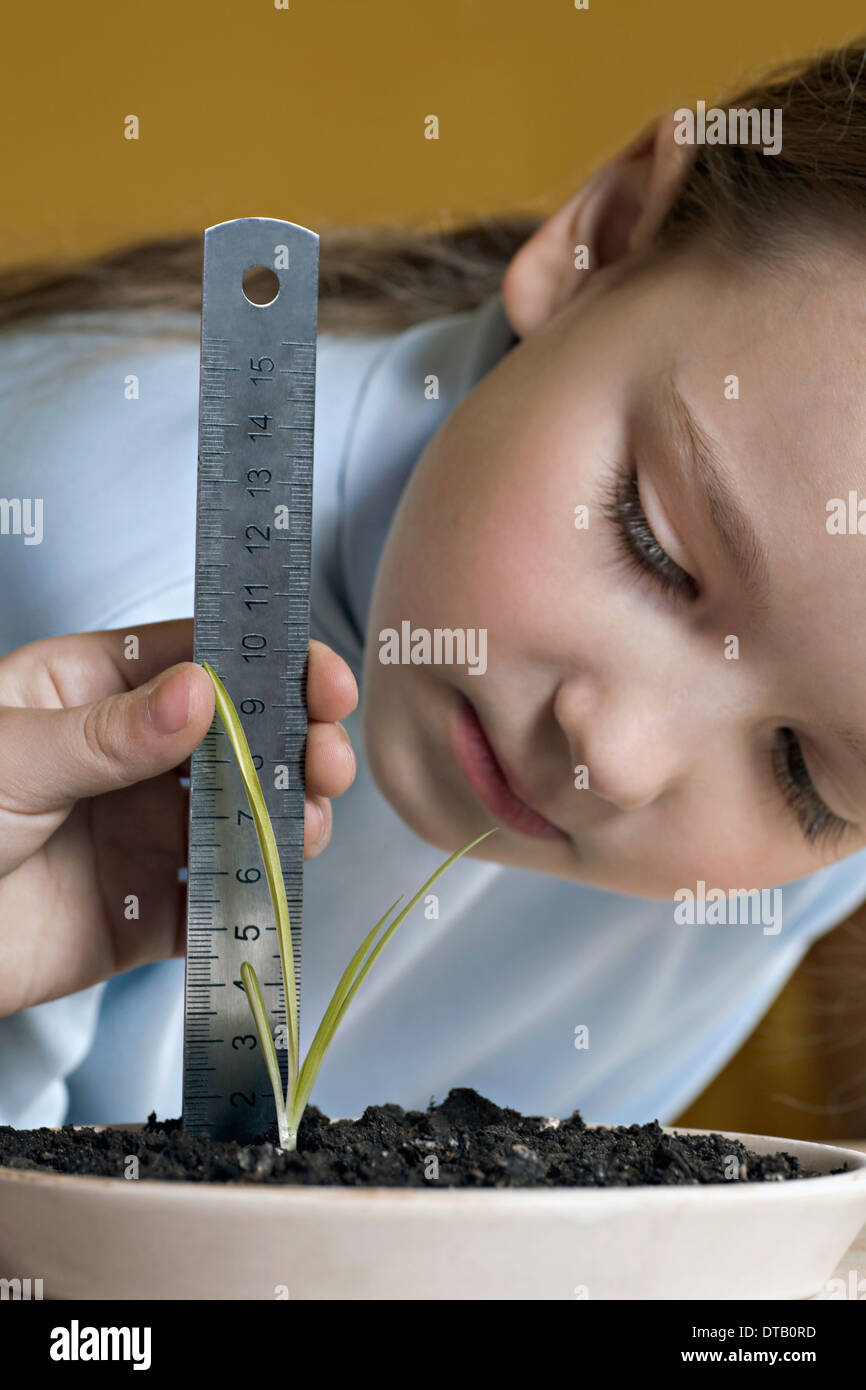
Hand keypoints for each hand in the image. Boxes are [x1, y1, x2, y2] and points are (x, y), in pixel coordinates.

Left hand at [0, 618, 357, 1015]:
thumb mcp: (9, 758)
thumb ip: (108, 734)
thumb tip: (200, 694)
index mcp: (88, 696)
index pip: (195, 661)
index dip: (267, 663)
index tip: (322, 678)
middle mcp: (124, 762)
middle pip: (234, 739)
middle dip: (295, 741)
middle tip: (327, 757)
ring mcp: (138, 836)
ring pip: (238, 816)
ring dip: (288, 814)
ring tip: (311, 820)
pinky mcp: (141, 914)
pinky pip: (213, 902)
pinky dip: (253, 896)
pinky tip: (275, 884)